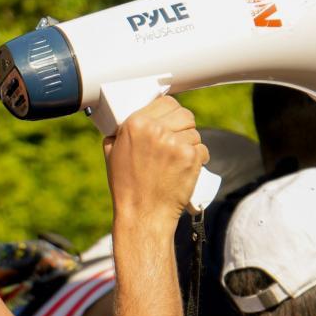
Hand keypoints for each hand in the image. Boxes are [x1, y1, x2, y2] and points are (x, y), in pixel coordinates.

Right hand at [103, 95, 207, 230]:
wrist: (143, 214)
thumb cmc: (127, 186)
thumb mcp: (112, 153)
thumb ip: (120, 131)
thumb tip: (126, 119)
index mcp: (135, 124)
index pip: (166, 102)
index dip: (170, 112)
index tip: (171, 121)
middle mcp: (156, 130)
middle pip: (184, 114)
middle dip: (183, 126)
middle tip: (177, 140)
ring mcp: (175, 143)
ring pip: (195, 132)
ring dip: (190, 143)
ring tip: (179, 159)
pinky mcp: (190, 158)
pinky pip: (202, 149)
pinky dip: (199, 158)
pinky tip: (188, 167)